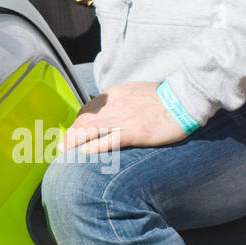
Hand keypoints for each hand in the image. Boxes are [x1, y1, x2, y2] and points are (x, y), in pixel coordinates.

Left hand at [60, 81, 188, 154]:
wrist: (184, 98)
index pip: (87, 110)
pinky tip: (84, 154)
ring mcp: (123, 119)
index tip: (71, 134)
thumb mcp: (134, 91)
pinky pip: (109, 140)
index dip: (76, 124)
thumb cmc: (163, 97)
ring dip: (74, 142)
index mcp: (114, 95)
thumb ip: (119, 98)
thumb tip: (107, 107)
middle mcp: (114, 105)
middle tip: (61, 148)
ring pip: (91, 130)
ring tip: (64, 153)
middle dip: (70, 135)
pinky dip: (94, 147)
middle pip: (84, 121)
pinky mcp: (134, 131)